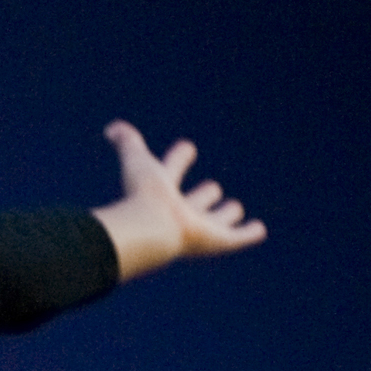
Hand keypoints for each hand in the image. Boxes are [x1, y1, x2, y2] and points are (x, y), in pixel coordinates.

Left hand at [91, 120, 266, 281]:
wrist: (152, 228)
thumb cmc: (144, 194)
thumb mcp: (137, 161)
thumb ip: (127, 142)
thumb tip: (111, 129)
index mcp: (162, 191)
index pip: (172, 170)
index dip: (178, 158)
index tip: (187, 148)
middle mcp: (180, 212)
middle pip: (194, 202)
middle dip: (202, 196)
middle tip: (213, 189)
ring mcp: (199, 228)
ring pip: (215, 220)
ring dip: (224, 215)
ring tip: (235, 209)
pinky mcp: (217, 241)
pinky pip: (236, 238)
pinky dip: (248, 234)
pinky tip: (259, 230)